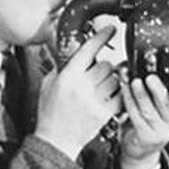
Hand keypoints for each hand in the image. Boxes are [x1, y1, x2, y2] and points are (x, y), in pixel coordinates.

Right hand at [33, 25, 122, 159]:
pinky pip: (120, 96)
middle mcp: (83, 87)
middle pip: (106, 64)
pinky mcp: (105, 113)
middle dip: (104, 66)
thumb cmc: (50, 113)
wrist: (56, 140)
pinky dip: (118, 93)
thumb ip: (60, 67)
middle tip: (98, 72)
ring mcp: (95, 101)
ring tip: (102, 86)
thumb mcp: (48, 85)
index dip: (101, 36)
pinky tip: (110, 95)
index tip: (111, 28)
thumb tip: (70, 52)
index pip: (89, 50)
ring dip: (112, 79)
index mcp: (68, 77)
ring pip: (115, 79)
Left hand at [117, 75, 168, 168]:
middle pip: (165, 105)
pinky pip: (136, 117)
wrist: (140, 151)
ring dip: (141, 94)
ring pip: (149, 110)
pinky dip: (130, 102)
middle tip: (150, 78)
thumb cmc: (149, 127)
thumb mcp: (160, 113)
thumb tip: (148, 74)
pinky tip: (126, 92)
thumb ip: (158, 97)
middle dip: (157, 89)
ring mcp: (159, 133)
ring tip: (135, 82)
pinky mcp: (146, 137)